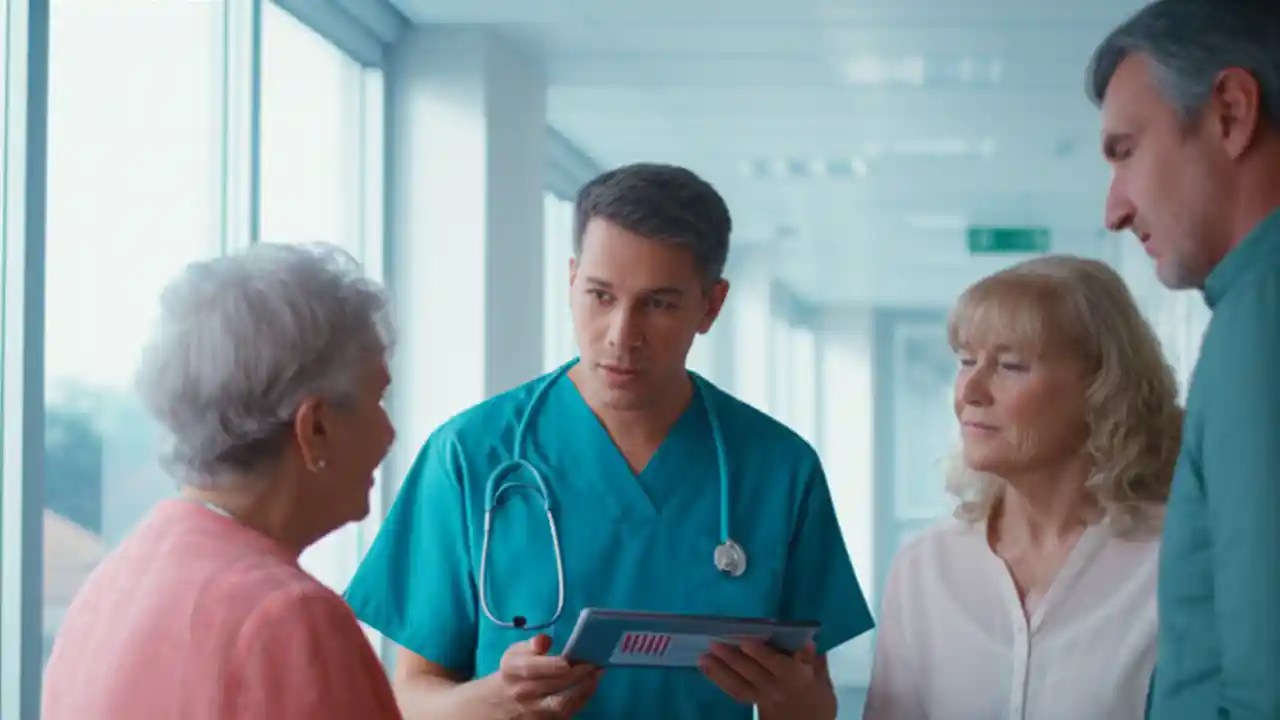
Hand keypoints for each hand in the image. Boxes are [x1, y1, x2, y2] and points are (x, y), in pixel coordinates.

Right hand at [489, 634, 602, 718]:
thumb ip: (532, 644)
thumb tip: (544, 640)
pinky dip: (581, 700)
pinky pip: (566, 714)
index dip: (551, 665)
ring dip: (583, 689)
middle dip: (577, 675)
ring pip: (561, 704)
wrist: (504, 703)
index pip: (530, 669)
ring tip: (596, 675)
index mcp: (513, 671)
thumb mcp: (518, 652)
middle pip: (552, 686)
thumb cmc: (516, 672)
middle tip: (594, 664)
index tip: (568, 661)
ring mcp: (533, 712)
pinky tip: (589, 687)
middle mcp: (522, 693)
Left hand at [698, 640, 835, 719]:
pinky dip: (720, 680)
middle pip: (750, 672)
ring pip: (738, 684)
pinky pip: (735, 692)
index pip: (775, 664)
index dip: (760, 653)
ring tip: (703, 657)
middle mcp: (775, 688)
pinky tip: (708, 669)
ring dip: (719, 670)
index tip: (744, 641)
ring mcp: (762, 699)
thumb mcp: (824, 683)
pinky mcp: (753, 706)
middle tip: (714, 644)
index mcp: (795, 679)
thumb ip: (813, 662)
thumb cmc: (819, 705)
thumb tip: (806, 642)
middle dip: (731, 658)